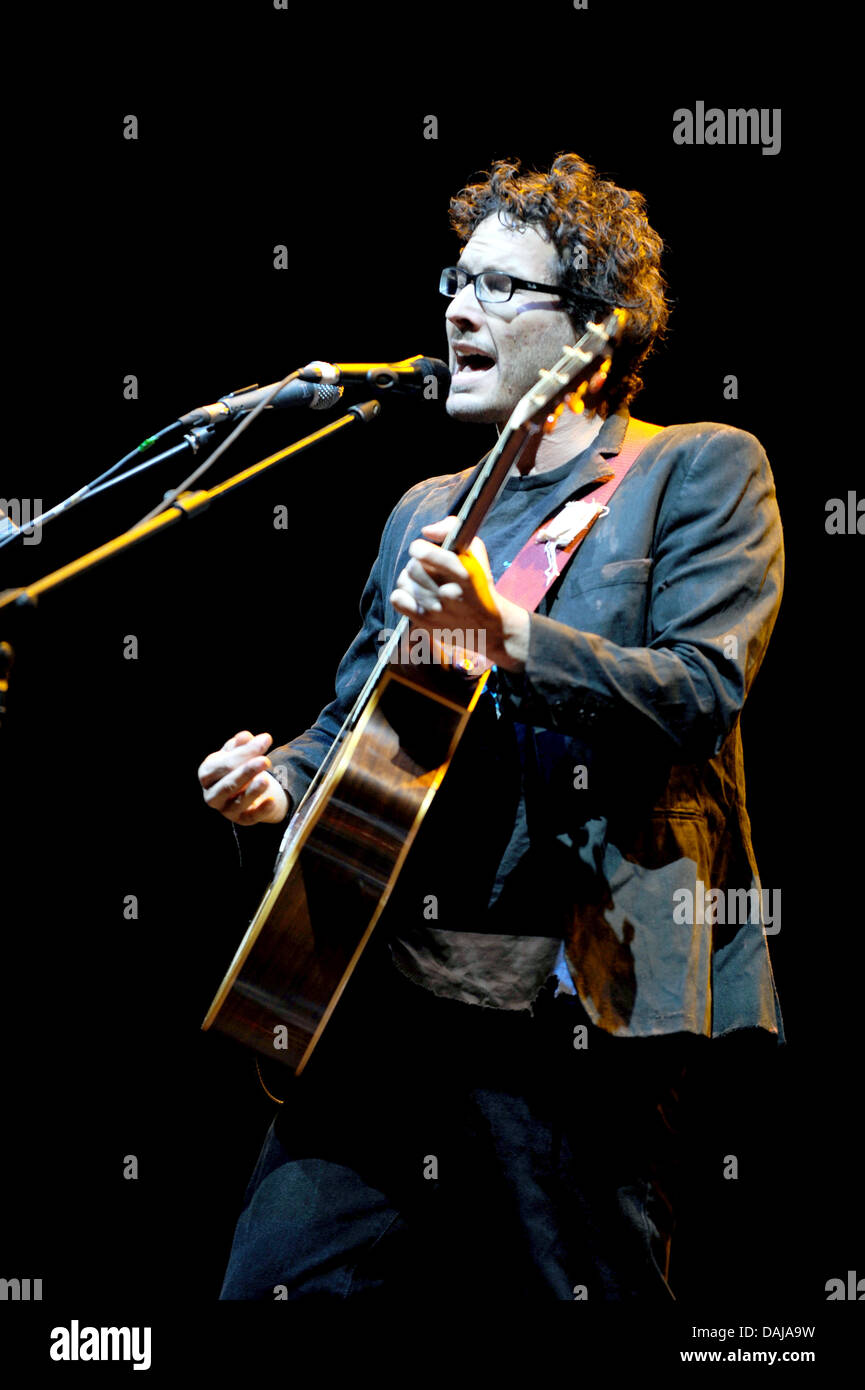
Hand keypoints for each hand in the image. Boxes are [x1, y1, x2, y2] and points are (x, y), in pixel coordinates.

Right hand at [198, 730, 289, 825]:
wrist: (244, 788)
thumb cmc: (236, 766)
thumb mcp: (237, 753)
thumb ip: (241, 744)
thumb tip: (245, 737)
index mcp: (206, 774)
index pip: (224, 764)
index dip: (245, 753)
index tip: (266, 740)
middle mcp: (212, 794)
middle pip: (229, 784)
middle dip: (247, 771)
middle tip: (266, 761)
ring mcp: (225, 809)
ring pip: (238, 801)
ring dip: (253, 791)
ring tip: (266, 779)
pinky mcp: (241, 820)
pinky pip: (251, 817)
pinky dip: (261, 810)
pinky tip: (272, 801)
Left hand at [390, 517, 529, 670]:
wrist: (488, 626)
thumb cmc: (477, 584)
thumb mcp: (475, 552)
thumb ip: (452, 530)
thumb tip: (426, 531)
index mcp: (465, 573)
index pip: (426, 554)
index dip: (419, 548)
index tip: (421, 550)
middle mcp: (450, 593)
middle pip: (413, 568)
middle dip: (416, 564)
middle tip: (426, 569)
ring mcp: (437, 610)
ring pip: (404, 582)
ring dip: (410, 579)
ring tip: (422, 583)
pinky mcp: (425, 623)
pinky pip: (398, 599)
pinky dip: (402, 594)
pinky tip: (414, 595)